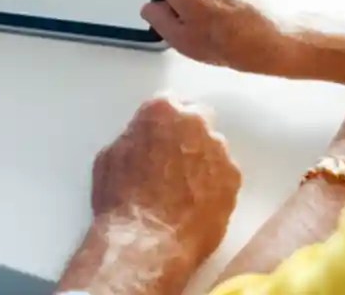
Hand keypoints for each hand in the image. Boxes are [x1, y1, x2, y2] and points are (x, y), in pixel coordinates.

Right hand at [93, 98, 242, 266]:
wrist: (145, 241)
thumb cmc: (120, 201)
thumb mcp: (111, 158)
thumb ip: (133, 139)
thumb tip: (142, 141)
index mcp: (161, 111)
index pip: (170, 103)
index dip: (164, 123)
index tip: (161, 137)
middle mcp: (195, 123)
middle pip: (198, 121)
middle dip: (189, 136)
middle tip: (175, 162)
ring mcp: (218, 150)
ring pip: (213, 150)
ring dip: (203, 163)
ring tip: (186, 191)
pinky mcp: (233, 178)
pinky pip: (225, 176)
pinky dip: (215, 187)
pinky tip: (198, 206)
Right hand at [106, 0, 297, 76]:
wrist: (278, 40)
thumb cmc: (234, 45)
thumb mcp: (186, 42)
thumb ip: (161, 22)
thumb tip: (152, 7)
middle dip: (172, 1)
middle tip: (186, 29)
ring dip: (194, 4)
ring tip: (213, 32)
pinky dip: (211, 2)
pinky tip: (226, 24)